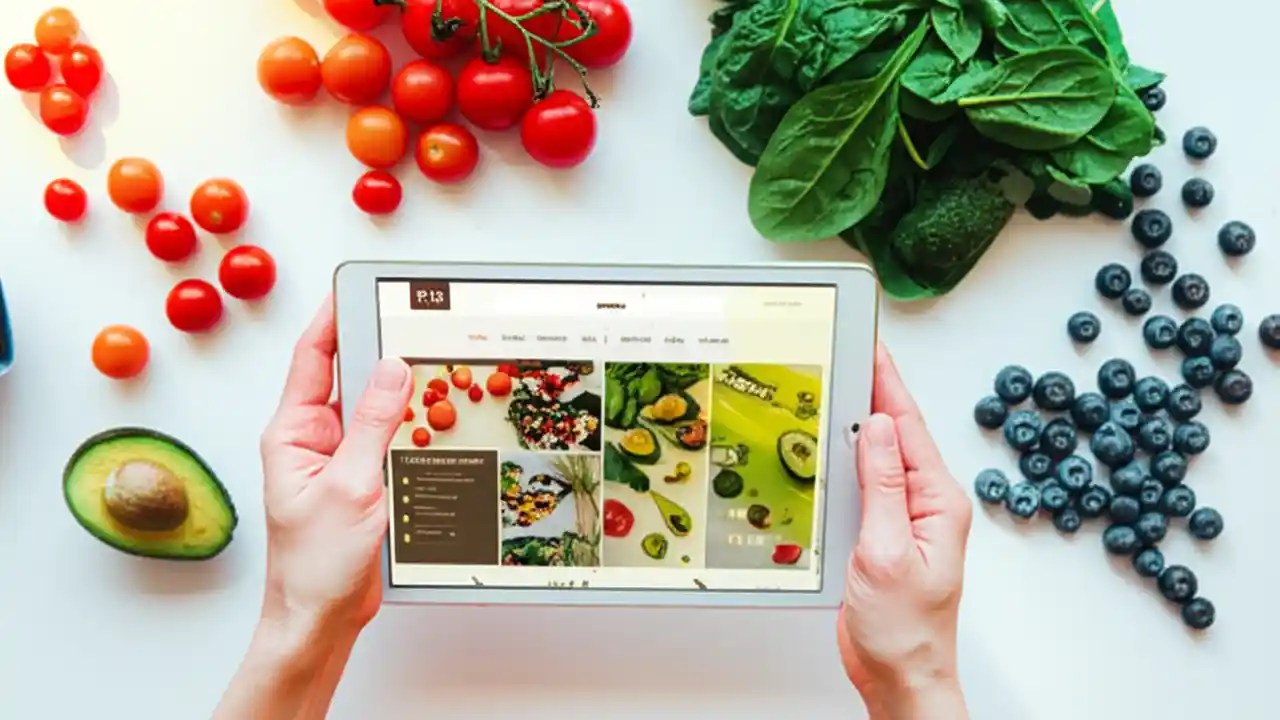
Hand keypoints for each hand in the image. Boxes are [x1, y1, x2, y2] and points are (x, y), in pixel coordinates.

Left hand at [216, 298, 412, 719]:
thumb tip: (391, 367)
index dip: (334, 317)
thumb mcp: (350, 486)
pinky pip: (386, 438)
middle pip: (347, 375)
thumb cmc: (314, 566)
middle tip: (409, 316)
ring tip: (429, 361)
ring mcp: (338, 460)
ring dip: (398, 388)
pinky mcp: (361, 480)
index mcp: (293, 433)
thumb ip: (372, 424)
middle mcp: (312, 439)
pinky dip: (409, 425)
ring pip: (372, 407)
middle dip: (376, 344)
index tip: (356, 286)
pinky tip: (433, 416)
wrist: (318, 619)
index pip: (313, 358)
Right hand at [838, 344, 972, 718]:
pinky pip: (863, 485)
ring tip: (834, 384)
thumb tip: (874, 428)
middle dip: (870, 389)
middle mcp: (923, 505)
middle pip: (893, 433)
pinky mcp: (879, 534)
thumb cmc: (906, 631)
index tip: (871, 346)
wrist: (899, 678)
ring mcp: (902, 519)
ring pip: (875, 457)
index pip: (907, 427)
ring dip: (854, 422)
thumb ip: (883, 486)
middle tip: (846, 349)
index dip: (887, 383)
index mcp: (937, 501)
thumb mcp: (888, 550)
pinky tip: (828, 448)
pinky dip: (844, 460)